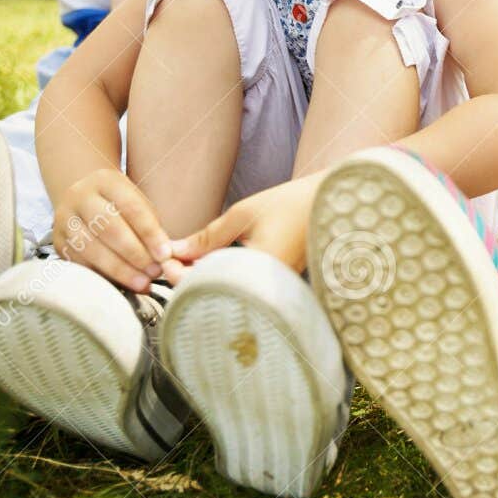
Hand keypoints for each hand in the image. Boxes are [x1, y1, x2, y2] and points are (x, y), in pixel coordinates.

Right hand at [53, 169, 174, 291]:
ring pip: (90, 247)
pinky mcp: (58, 242)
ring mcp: (64, 219)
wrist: (82, 200)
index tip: (165, 254)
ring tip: (142, 283)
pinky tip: (122, 285)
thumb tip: (165, 257)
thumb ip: (151, 226)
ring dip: (119, 270)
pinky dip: (102, 276)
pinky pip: (79, 262)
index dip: (150, 233)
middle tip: (154, 272)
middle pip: (108, 227)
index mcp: (106, 181)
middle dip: (135, 254)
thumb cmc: (119, 206)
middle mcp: (80, 197)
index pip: (131, 207)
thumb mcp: (137, 203)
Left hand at [167, 173, 323, 278]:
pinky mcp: (277, 286)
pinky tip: (212, 261)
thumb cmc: (290, 204)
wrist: (331, 203)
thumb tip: (174, 250)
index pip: (206, 284)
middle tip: (172, 260)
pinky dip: (223, 276)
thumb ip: (207, 237)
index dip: (179, 274)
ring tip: (189, 258)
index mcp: (258, 271)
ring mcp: (274, 289)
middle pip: (215, 294)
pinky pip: (242, 287)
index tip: (166, 259)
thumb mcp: (243, 215)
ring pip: (228, 292)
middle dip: (189, 279)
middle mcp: (267, 288)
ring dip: (205, 277)